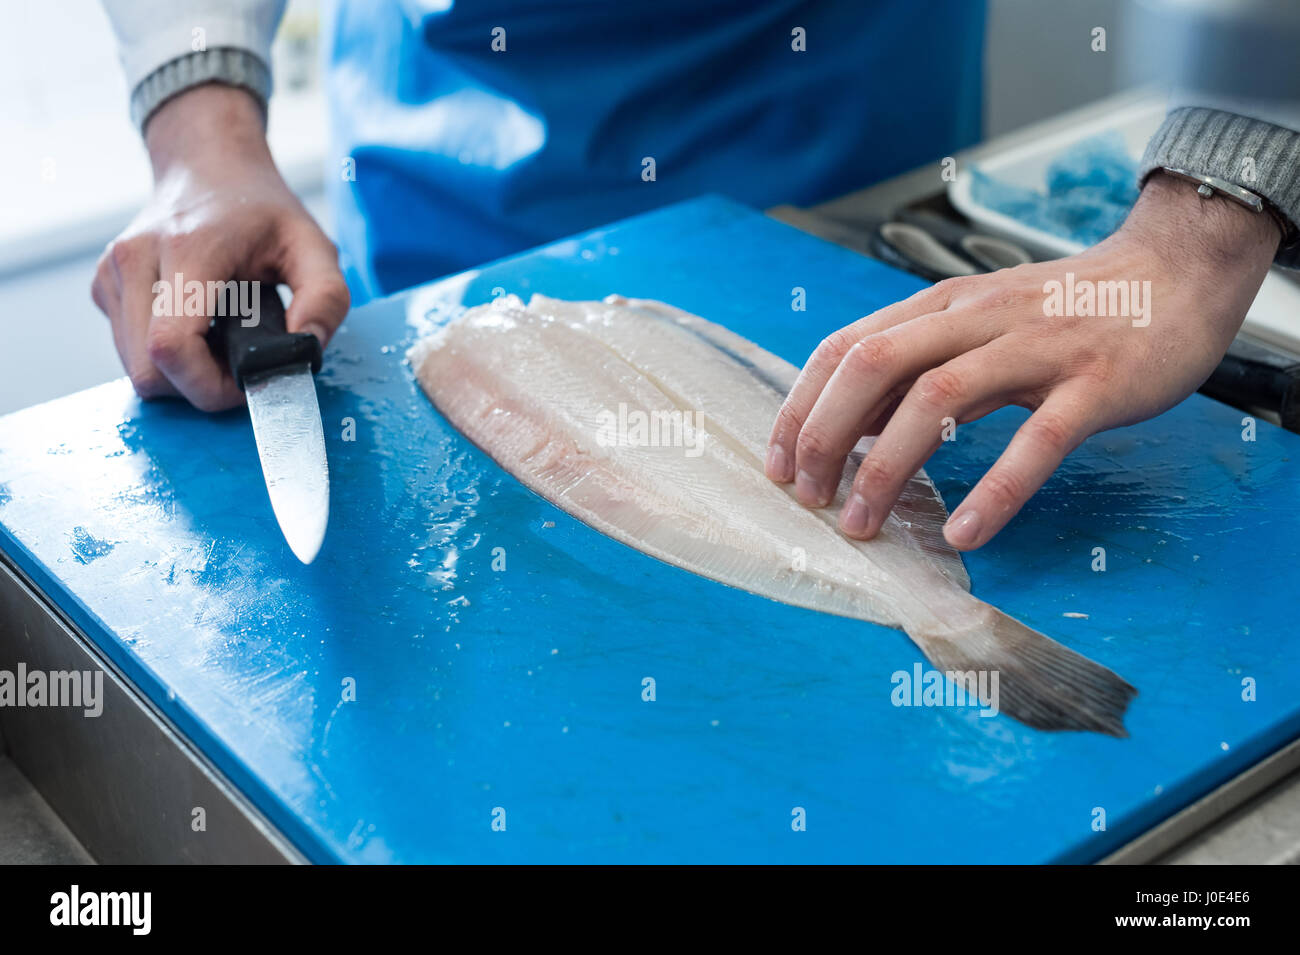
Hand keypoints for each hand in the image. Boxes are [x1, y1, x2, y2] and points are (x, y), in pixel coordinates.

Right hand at [91, 84, 348, 410]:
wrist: (208, 165)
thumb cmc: (262, 209)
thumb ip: (326, 299)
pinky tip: (199, 330)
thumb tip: (305, 348)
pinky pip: (128, 351)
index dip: (210, 385)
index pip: (171, 347)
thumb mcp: (314, 245)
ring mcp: (111, 274)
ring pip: (135, 369)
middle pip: (148, 371)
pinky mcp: (104, 288)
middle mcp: (134, 260)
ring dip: (182, 376)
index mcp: (186, 249)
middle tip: (241, 366)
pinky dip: (165, 358)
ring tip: (224, 343)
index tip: (248, 381)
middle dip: (199, 387)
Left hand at [765, 172, 1279, 549]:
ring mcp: (1036, 348)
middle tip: (809, 498)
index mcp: (942, 306)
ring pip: (939, 400)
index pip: (847, 347)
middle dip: (827, 436)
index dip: (802, 406)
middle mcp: (977, 319)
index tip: (779, 464)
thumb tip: (855, 425)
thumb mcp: (978, 324)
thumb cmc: (1066, 309)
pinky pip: (1036, 441)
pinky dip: (995, 490)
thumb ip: (919, 366)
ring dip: (888, 467)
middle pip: (875, 366)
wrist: (1174, 271)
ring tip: (863, 524)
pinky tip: (963, 532)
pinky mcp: (1094, 383)